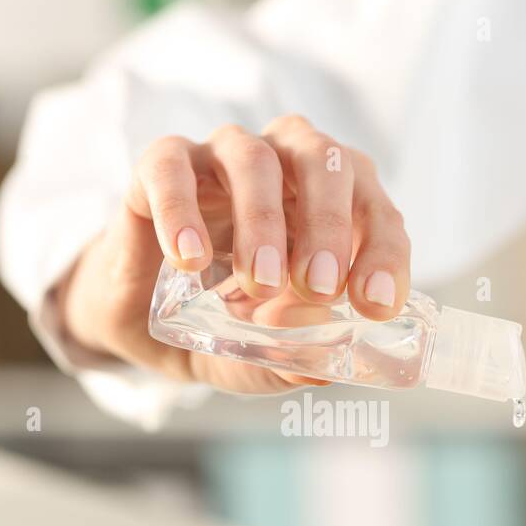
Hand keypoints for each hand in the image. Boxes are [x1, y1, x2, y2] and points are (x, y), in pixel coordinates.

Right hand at [56, 115, 409, 392]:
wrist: (142, 322)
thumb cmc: (222, 323)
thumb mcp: (264, 354)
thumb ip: (295, 358)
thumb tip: (326, 366)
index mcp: (330, 203)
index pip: (373, 209)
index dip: (383, 253)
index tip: (376, 306)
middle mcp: (283, 164)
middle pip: (322, 160)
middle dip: (329, 224)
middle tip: (319, 288)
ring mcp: (220, 159)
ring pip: (254, 158)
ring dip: (263, 220)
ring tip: (258, 284)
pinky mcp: (159, 166)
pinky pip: (171, 170)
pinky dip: (182, 212)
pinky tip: (189, 261)